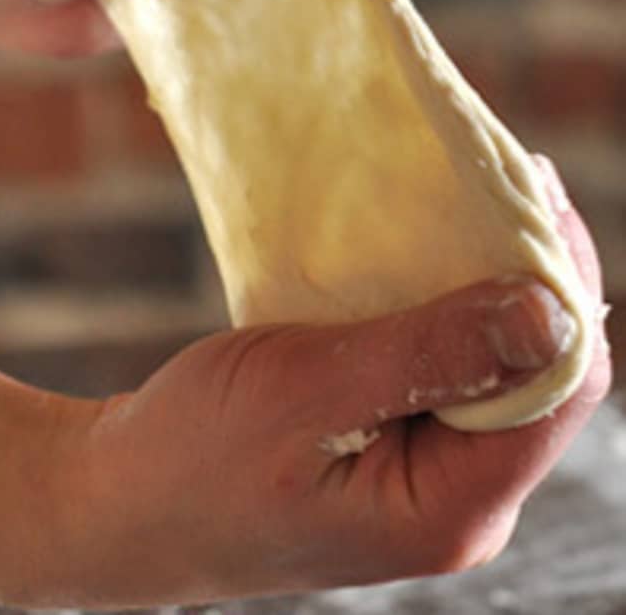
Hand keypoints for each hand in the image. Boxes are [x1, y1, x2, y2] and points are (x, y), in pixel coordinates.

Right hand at [20, 159, 610, 608]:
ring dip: (481, 284)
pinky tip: (417, 256)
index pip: (561, 390)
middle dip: (527, 275)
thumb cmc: (190, 456)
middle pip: (541, 376)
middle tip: (495, 173)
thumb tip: (552, 310)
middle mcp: (460, 498)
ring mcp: (428, 475)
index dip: (562, 284)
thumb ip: (423, 354)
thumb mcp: (300, 391)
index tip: (530, 185)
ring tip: (462, 200)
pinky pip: (445, 369)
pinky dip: (436, 306)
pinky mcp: (394, 446)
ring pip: (495, 366)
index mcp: (449, 507)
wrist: (117, 500)